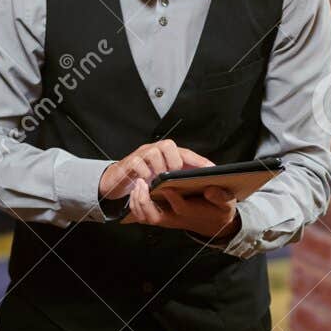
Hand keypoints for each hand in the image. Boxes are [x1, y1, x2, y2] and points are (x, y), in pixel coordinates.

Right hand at [98, 141, 213, 203]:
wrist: (118, 179)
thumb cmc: (144, 178)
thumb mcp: (162, 178)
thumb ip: (176, 178)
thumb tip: (197, 185)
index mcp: (166, 154)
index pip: (186, 153)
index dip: (199, 161)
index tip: (213, 170)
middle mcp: (154, 150)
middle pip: (168, 145)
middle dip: (175, 160)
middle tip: (175, 175)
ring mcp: (141, 155)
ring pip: (153, 152)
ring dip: (159, 167)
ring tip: (160, 180)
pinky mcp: (129, 162)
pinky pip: (138, 162)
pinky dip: (144, 173)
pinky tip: (147, 182)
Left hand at [127, 179, 239, 240]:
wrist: (212, 222)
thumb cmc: (218, 210)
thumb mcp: (226, 203)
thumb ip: (221, 197)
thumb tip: (210, 190)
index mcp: (191, 213)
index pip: (180, 208)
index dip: (172, 197)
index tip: (166, 185)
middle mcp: (175, 218)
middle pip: (154, 217)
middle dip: (144, 202)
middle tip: (142, 183)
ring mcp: (166, 219)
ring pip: (145, 217)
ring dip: (137, 203)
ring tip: (137, 184)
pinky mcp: (161, 216)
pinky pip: (142, 216)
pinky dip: (135, 205)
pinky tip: (136, 190)